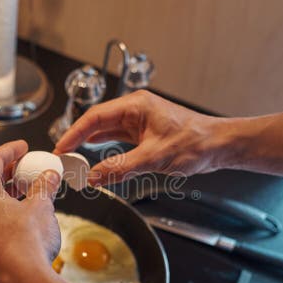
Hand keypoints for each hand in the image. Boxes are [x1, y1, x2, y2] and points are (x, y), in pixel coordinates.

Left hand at [0, 140, 62, 282]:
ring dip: (11, 192)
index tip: (22, 147)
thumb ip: (44, 188)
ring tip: (32, 190)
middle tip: (28, 167)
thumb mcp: (41, 207)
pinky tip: (28, 215)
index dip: (10, 150)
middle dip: (11, 172)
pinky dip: (10, 210)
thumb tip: (49, 177)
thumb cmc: (26, 245)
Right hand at [54, 90, 226, 185]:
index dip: (75, 133)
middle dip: (79, 140)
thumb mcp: (154, 157)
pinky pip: (119, 141)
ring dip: (91, 146)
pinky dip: (106, 151)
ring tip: (75, 160)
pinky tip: (96, 159)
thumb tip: (95, 176)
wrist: (220, 146)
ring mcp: (140, 122)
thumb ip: (121, 167)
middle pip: (98, 124)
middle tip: (63, 157)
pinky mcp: (145, 134)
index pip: (96, 117)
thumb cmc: (195, 143)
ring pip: (107, 133)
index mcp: (136, 106)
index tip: (62, 148)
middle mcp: (136, 110)